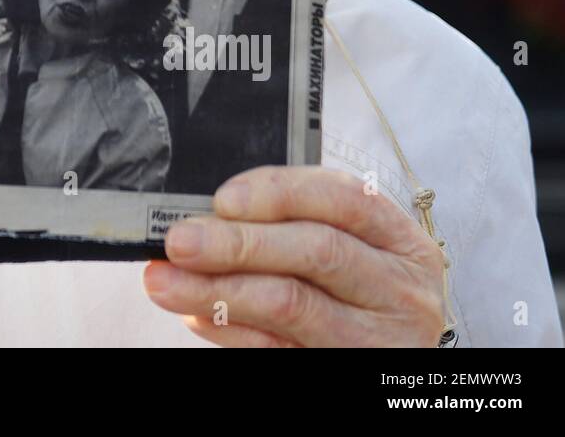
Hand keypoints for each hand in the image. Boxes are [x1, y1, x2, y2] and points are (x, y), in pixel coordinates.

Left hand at [143, 166, 446, 347]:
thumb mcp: (347, 242)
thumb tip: (205, 215)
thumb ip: (289, 221)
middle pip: (315, 251)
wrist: (390, 350)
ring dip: (218, 290)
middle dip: (237, 242)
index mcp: (399, 239)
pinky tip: (198, 315)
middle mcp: (398, 288)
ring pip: (291, 304)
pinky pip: (279, 351)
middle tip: (178, 241)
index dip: (279, 192)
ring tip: (165, 282)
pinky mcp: (346, 371)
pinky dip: (231, 331)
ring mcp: (378, 338)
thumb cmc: (355, 283)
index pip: (344, 198)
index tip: (222, 199)